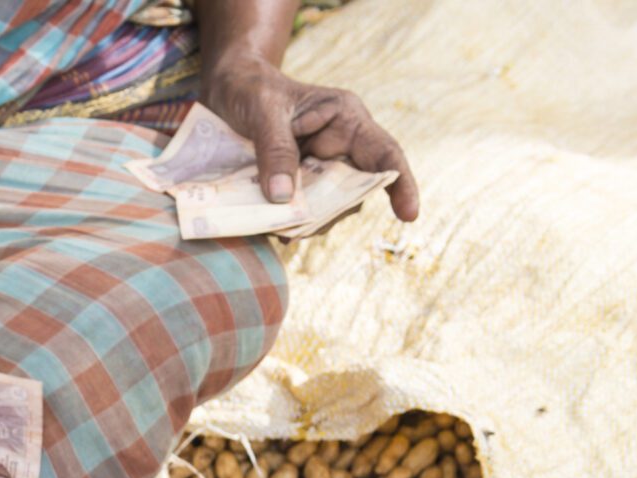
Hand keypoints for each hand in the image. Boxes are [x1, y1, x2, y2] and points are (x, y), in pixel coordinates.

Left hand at [202, 49, 420, 220]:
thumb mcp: (262, 112)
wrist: (227, 90)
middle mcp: (339, 145)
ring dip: (307, 221)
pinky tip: (270, 227)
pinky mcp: (296, 181)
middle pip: (354, 190)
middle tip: (300, 229)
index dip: (401, 183)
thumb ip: (275, 150)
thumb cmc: (251, 88)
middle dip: (333, 214)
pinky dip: (289, 220)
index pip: (384, 153)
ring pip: (327, 206)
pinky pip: (301, 208)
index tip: (409, 215)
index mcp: (345, 119)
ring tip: (279, 229)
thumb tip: (284, 197)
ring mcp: (318, 166)